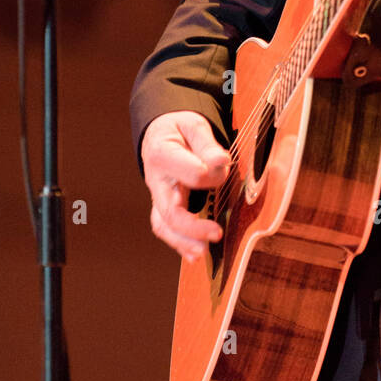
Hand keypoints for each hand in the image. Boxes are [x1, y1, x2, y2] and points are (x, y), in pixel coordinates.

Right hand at [141, 110, 230, 262]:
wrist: (161, 134)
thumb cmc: (179, 129)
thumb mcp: (193, 124)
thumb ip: (206, 144)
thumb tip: (220, 161)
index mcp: (162, 154)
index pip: (189, 172)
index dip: (209, 173)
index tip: (224, 164)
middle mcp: (156, 180)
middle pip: (169, 210)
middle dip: (192, 226)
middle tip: (217, 233)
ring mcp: (158, 196)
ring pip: (164, 225)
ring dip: (183, 242)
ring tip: (202, 253)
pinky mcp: (163, 207)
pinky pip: (166, 228)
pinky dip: (179, 244)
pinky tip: (194, 255)